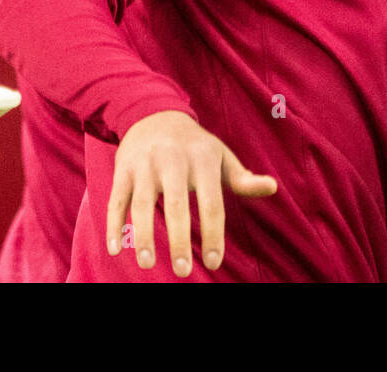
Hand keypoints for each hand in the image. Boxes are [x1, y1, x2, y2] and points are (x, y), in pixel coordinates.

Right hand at [107, 110, 276, 277]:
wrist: (153, 114)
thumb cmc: (194, 145)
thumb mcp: (220, 156)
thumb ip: (243, 178)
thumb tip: (272, 187)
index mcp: (202, 158)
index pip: (211, 202)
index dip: (213, 234)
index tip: (213, 263)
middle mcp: (172, 159)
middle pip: (175, 205)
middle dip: (178, 240)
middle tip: (183, 272)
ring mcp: (145, 164)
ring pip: (141, 203)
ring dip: (143, 235)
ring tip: (148, 263)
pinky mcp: (123, 168)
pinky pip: (116, 199)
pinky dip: (113, 224)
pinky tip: (115, 249)